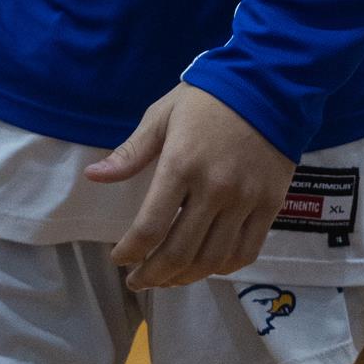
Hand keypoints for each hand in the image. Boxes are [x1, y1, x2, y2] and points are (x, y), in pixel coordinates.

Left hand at [85, 84, 294, 291]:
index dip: (130, 252)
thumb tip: (93, 176)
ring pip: (212, 260)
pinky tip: (206, 267)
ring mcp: (245, 200)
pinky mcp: (270, 205)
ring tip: (168, 279)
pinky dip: (222, 269)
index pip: (150, 226)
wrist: (268, 83)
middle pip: (179, 252)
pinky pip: (245, 252)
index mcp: (181, 163)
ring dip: (185, 279)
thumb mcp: (162, 115)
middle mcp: (214, 188)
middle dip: (152, 275)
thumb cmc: (207, 99)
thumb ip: (131, 152)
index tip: (119, 259)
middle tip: (138, 280)